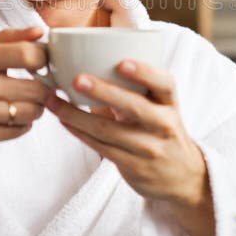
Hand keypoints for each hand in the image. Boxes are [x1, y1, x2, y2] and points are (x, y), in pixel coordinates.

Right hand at [0, 27, 49, 194]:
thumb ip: (7, 39)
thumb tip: (40, 30)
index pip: (29, 55)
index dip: (44, 60)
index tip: (41, 64)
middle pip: (36, 89)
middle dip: (42, 90)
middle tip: (35, 89)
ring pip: (31, 113)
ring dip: (34, 110)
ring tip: (22, 104)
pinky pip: (18, 131)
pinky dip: (21, 125)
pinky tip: (10, 118)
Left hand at [44, 59, 214, 235]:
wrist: (182, 176)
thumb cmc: (160, 128)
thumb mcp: (160, 106)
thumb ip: (136, 87)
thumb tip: (90, 59)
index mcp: (170, 102)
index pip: (164, 83)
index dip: (144, 72)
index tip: (121, 62)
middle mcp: (164, 124)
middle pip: (133, 106)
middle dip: (103, 91)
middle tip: (76, 79)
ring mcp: (149, 148)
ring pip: (108, 130)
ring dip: (76, 114)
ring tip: (53, 100)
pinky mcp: (134, 167)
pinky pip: (101, 147)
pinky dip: (79, 132)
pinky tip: (63, 121)